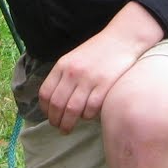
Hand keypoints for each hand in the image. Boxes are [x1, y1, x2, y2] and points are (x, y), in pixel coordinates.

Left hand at [38, 4, 162, 132]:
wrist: (122, 38)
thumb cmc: (98, 51)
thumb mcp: (74, 58)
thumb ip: (64, 75)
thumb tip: (54, 100)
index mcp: (63, 65)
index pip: (46, 93)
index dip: (45, 109)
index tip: (49, 116)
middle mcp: (73, 73)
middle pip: (57, 104)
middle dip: (55, 120)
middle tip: (58, 127)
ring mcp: (89, 79)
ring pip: (72, 110)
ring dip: (67, 124)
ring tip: (68, 129)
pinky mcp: (105, 86)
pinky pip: (91, 109)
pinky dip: (86, 117)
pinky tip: (87, 116)